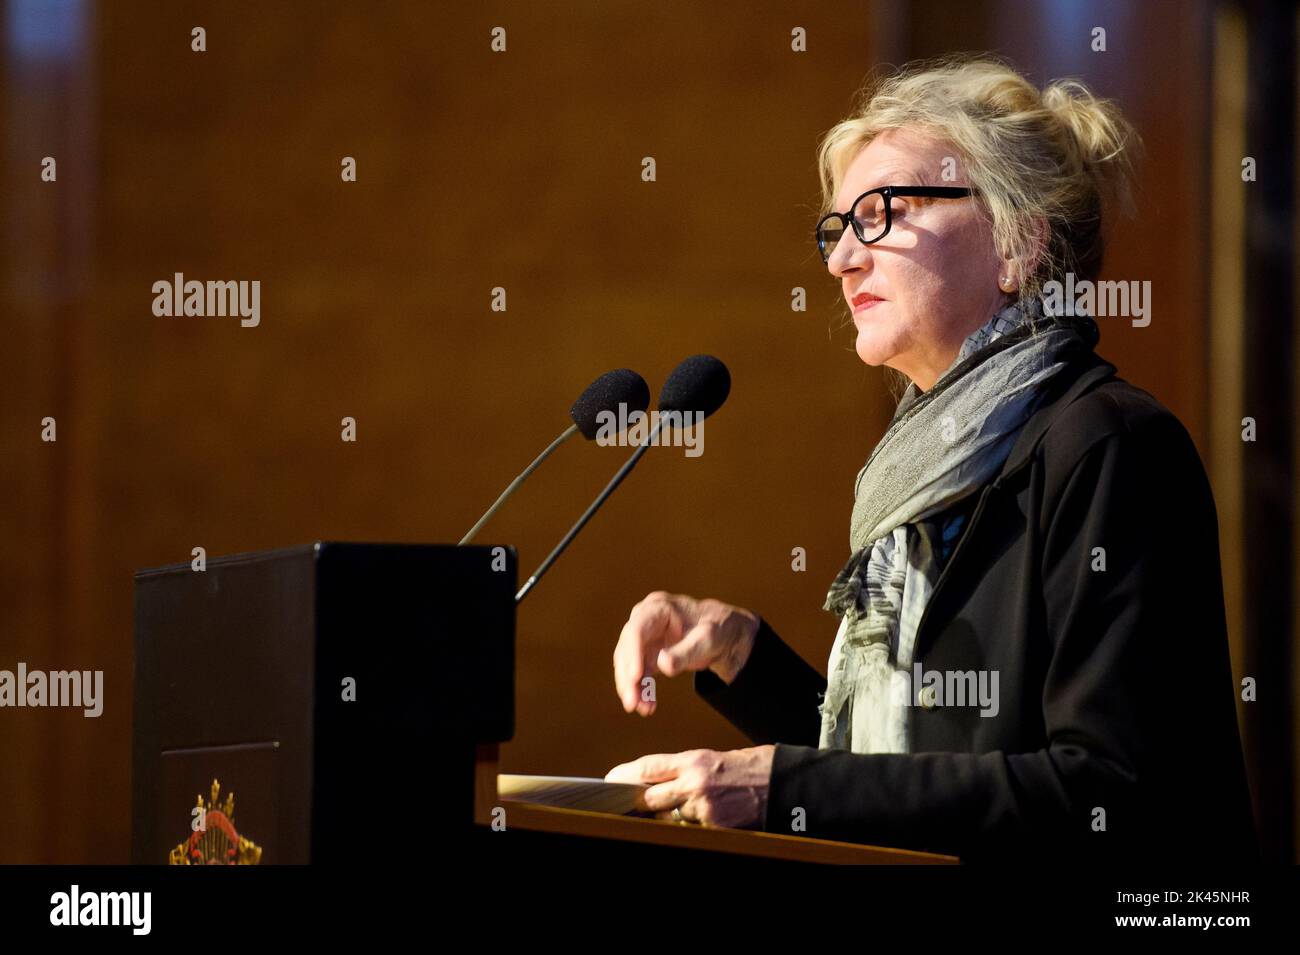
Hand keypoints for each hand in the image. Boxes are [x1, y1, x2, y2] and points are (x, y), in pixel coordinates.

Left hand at [605, 746, 774, 828]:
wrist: (787, 783)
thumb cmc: (753, 768)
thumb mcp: (716, 759)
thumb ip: (686, 771)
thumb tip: (659, 782)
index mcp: (694, 761)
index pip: (647, 768)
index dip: (624, 776)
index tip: (610, 780)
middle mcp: (694, 784)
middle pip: (649, 798)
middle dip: (641, 802)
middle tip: (632, 803)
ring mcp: (704, 809)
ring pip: (670, 818)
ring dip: (672, 816)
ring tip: (692, 807)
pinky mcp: (716, 829)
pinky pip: (692, 830)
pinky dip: (694, 827)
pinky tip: (709, 817)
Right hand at [612, 591, 759, 715]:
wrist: (726, 636)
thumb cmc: (718, 629)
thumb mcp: (708, 639)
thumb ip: (687, 651)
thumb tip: (663, 664)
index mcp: (659, 608)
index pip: (637, 629)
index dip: (633, 653)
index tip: (635, 677)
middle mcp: (646, 620)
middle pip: (627, 648)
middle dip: (628, 677)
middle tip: (632, 703)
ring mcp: (645, 638)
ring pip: (629, 664)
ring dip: (632, 688)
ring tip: (643, 709)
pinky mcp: (648, 655)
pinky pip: (638, 674)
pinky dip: (641, 690)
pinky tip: (647, 706)